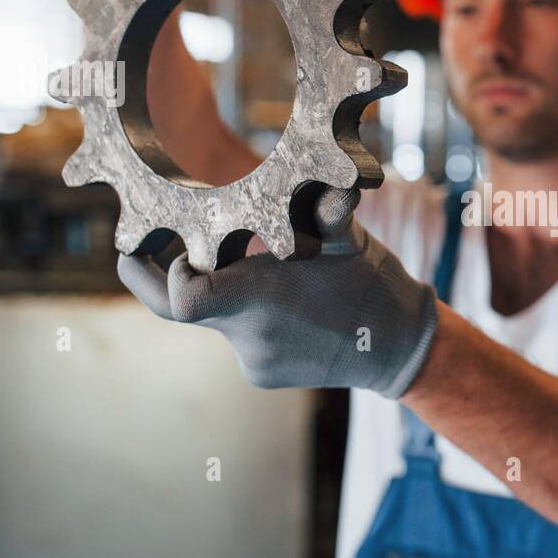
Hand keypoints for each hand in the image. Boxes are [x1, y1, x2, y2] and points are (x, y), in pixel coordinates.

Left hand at [116, 188, 439, 398]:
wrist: (400, 350)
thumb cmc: (374, 287)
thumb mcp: (347, 239)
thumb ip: (323, 209)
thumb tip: (330, 183)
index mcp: (261, 297)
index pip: (181, 297)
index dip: (159, 272)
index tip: (175, 248)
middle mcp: (249, 335)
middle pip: (184, 307)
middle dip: (174, 276)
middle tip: (157, 249)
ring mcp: (254, 361)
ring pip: (217, 318)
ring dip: (228, 293)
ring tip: (267, 274)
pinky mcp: (262, 375)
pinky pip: (238, 338)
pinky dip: (250, 317)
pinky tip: (288, 307)